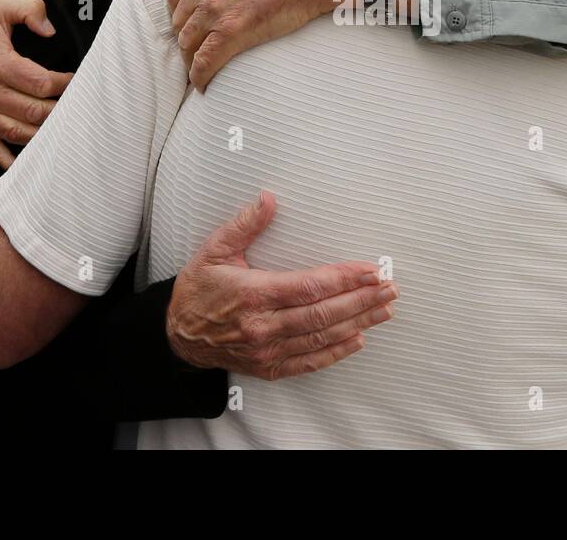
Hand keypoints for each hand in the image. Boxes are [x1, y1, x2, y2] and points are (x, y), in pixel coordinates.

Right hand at [0, 0, 72, 167]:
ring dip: (44, 135)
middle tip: (79, 106)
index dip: (65, 84)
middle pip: (33, 111)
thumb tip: (50, 30)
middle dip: (61, 111)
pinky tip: (29, 166)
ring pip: (17, 133)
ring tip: (65, 129)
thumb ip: (29, 10)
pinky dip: (9, 160)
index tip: (78, 81)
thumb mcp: (0, 5)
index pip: (39, 83)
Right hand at [166, 191, 397, 379]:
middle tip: (389, 288)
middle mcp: (263, 326)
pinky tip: (357, 339)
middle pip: (324, 313)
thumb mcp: (214, 251)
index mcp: (253, 294)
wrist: (176, 337)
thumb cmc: (198, 291)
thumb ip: (244, 225)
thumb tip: (268, 199)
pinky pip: (309, 362)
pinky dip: (336, 351)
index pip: (310, 286)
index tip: (370, 270)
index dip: (344, 278)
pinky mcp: (269, 367)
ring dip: (358, 323)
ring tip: (384, 309)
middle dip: (362, 300)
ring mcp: (267, 350)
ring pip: (322, 337)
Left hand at [167, 0, 359, 90]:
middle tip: (195, 49)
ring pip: (190, 42)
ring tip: (198, 70)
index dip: (182, 9)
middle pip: (181, 19)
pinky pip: (205, 61)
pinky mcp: (233, 33)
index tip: (189, 20)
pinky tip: (202, 84)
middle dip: (185, 36)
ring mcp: (217, 9)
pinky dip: (200, 75)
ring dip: (191, 58)